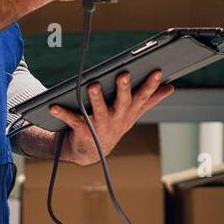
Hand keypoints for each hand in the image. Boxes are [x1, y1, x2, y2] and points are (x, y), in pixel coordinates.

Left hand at [50, 71, 173, 165]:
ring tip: (93, 84)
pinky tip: (53, 105)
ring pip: (99, 110)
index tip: (158, 72)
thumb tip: (171, 87)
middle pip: (123, 102)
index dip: (151, 85)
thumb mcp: (134, 112)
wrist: (92, 151)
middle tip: (123, 74)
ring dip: (96, 97)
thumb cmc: (113, 124)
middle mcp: (117, 118)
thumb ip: (151, 99)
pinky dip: (62, 112)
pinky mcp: (83, 130)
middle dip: (124, 89)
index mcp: (129, 111)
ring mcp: (100, 125)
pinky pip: (72, 120)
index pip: (143, 96)